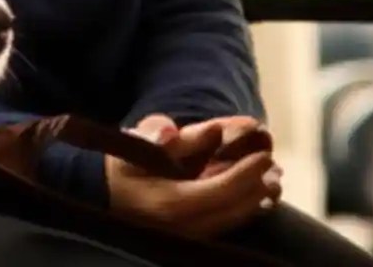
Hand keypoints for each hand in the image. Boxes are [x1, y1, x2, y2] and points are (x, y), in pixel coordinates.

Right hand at [105, 114, 282, 237]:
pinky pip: (221, 228)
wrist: (98, 195)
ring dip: (254, 203)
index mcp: (170, 203)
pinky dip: (241, 214)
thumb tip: (193, 131)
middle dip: (256, 188)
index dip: (246, 174)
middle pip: (232, 210)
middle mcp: (181, 227)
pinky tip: (256, 203)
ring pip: (230, 222)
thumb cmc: (119, 167)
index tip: (264, 156)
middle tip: (274, 169)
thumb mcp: (133, 143)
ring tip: (272, 185)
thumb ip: (159, 134)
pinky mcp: (185, 240)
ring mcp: (184, 237)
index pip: (221, 191)